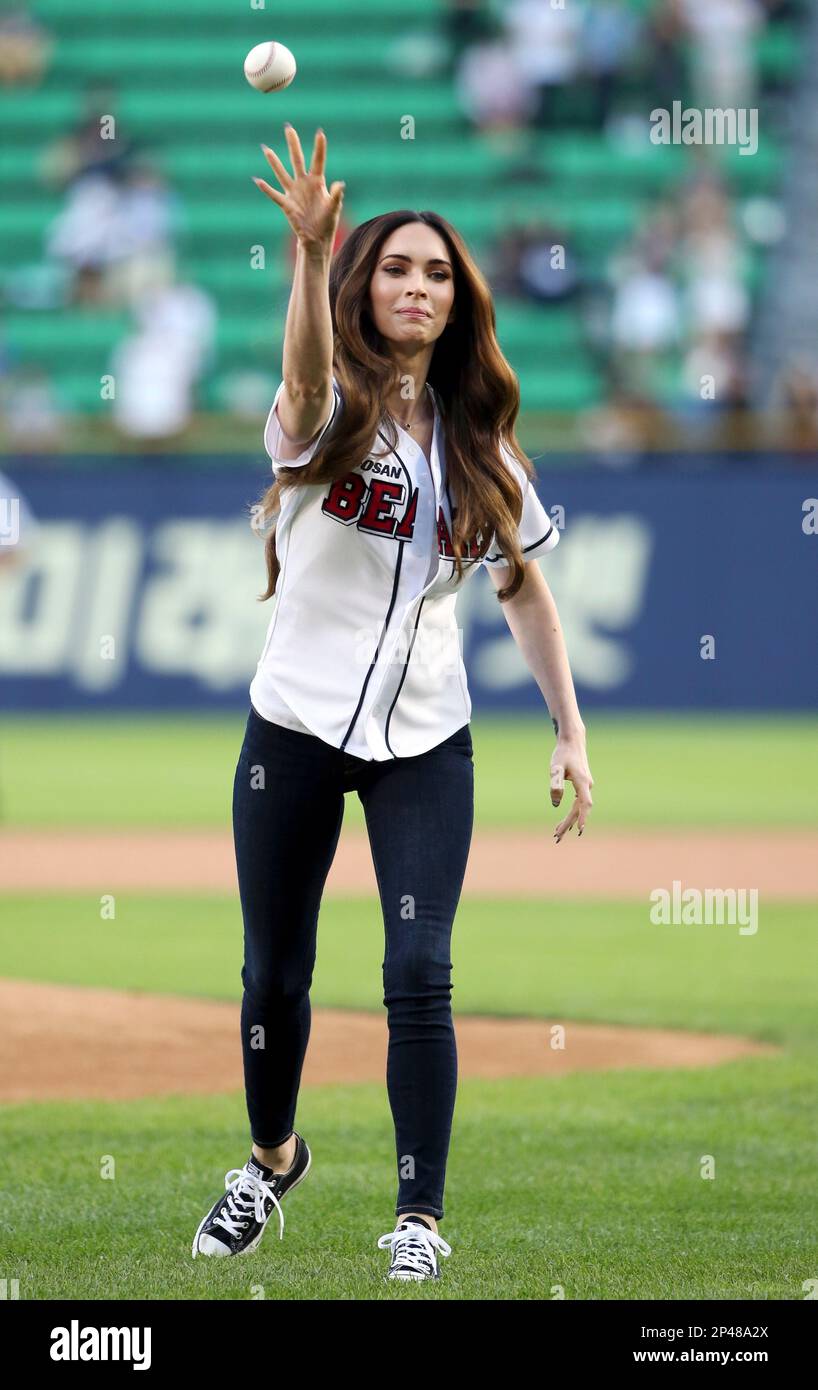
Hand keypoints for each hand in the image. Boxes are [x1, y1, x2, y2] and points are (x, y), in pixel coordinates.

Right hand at [253, 125, 344, 253]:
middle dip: (293, 144)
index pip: (318, 161)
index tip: (320, 133)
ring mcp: (294, 192)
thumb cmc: (327, 222)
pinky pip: (274, 195)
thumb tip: (340, 184)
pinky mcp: (286, 204)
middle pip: (297, 160)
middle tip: (288, 128)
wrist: (317, 238)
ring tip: (266, 149)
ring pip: (282, 173)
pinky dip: (266, 189)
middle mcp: (304, 183)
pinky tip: (257, 180)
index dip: (319, 148)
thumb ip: (336, 195)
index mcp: (317, 182)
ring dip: (274, 162)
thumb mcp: (333, 208)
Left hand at [550, 735, 592, 842]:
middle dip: (569, 824)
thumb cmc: (562, 753)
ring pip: (579, 808)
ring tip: (557, 833)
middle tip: (557, 838)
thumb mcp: (555, 768)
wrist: (572, 741)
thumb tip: (556, 804)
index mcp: (583, 782)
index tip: (580, 830)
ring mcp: (586, 786)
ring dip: (569, 821)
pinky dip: (572, 813)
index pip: (585, 804)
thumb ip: (555, 784)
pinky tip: (565, 821)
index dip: (583, 817)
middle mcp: (587, 786)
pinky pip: (578, 803)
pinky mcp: (582, 785)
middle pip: (579, 810)